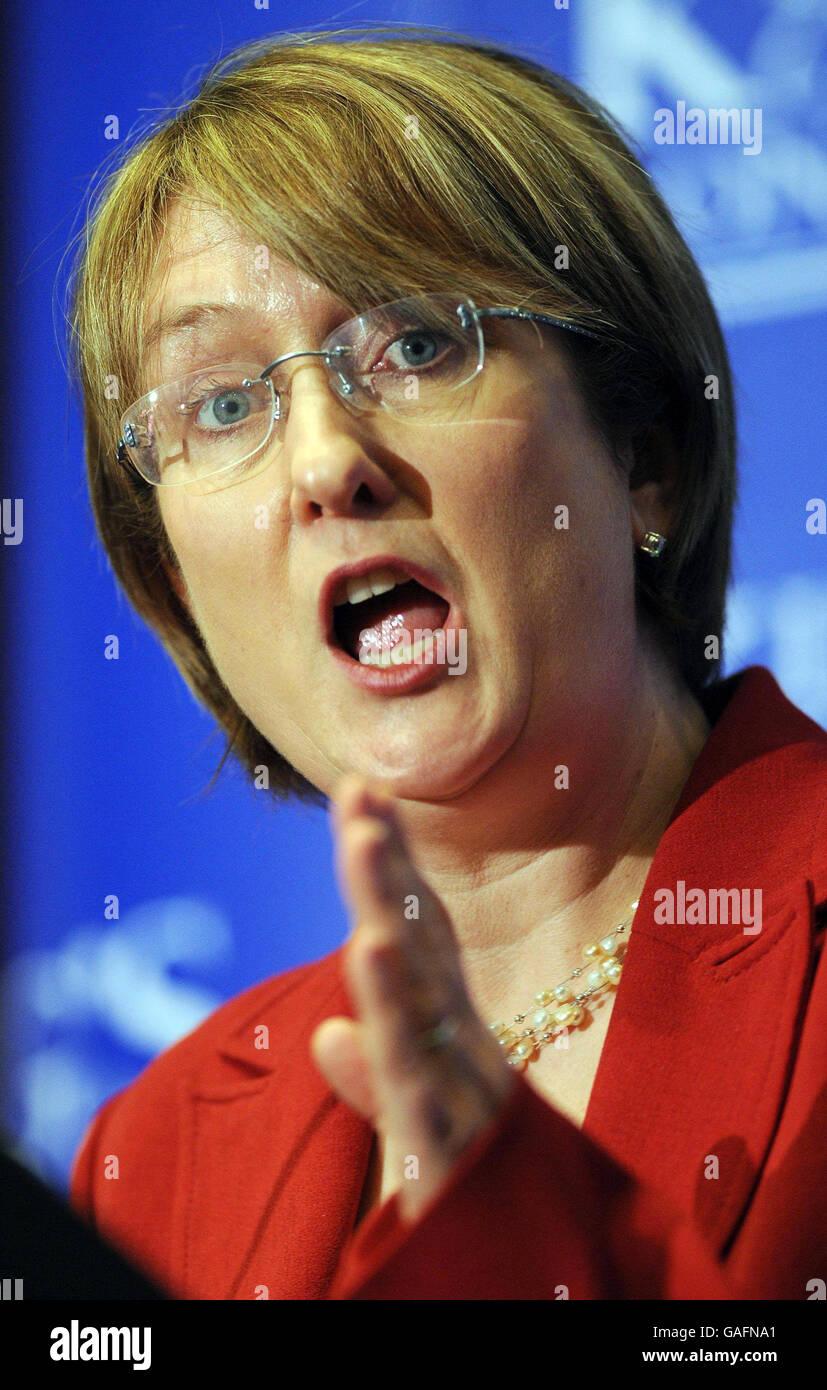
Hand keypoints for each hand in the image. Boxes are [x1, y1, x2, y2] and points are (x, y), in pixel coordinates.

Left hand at [310, 775, 516, 1223]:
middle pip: (423, 946)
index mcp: (456, 1045)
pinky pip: (417, 1073)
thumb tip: (326, 1034)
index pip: (420, 941)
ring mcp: (464, 1095)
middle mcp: (469, 1054)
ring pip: (424, 991)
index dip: (393, 869)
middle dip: (389, 865)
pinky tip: (371, 950)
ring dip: (391, 907)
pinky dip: (394, 1009)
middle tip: (355, 786)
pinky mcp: (450, 1148)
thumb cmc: (480, 1204)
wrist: (532, 1274)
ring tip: (363, 837)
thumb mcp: (417, 1134)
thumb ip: (376, 1080)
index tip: (360, 793)